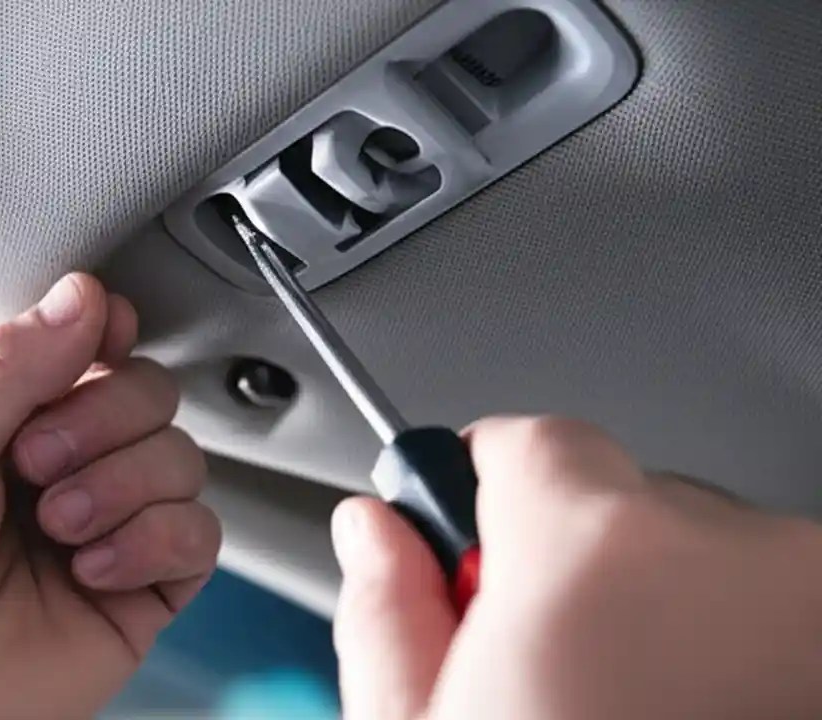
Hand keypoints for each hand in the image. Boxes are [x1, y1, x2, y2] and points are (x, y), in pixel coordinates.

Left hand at [0, 273, 220, 718]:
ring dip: (124, 483)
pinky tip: (92, 565)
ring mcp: (102, 534)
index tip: (102, 332)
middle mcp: (62, 472)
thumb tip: (78, 298)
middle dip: (105, 419)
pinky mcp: (135, 598)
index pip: (87, 350)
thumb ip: (5, 372)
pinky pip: (199, 540)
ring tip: (58, 524)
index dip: (104, 333)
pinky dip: (157, 540)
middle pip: (150, 395)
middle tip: (38, 461)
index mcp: (4, 426)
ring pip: (183, 461)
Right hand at [332, 416, 821, 719]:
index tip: (478, 538)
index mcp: (597, 557)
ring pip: (708, 561)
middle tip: (553, 665)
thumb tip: (373, 534)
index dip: (485, 491)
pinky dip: (741, 647)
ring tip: (634, 704)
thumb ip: (385, 616)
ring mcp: (816, 610)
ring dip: (670, 611)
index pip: (532, 441)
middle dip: (579, 564)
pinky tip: (697, 708)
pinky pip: (778, 607)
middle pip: (622, 504)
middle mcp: (740, 564)